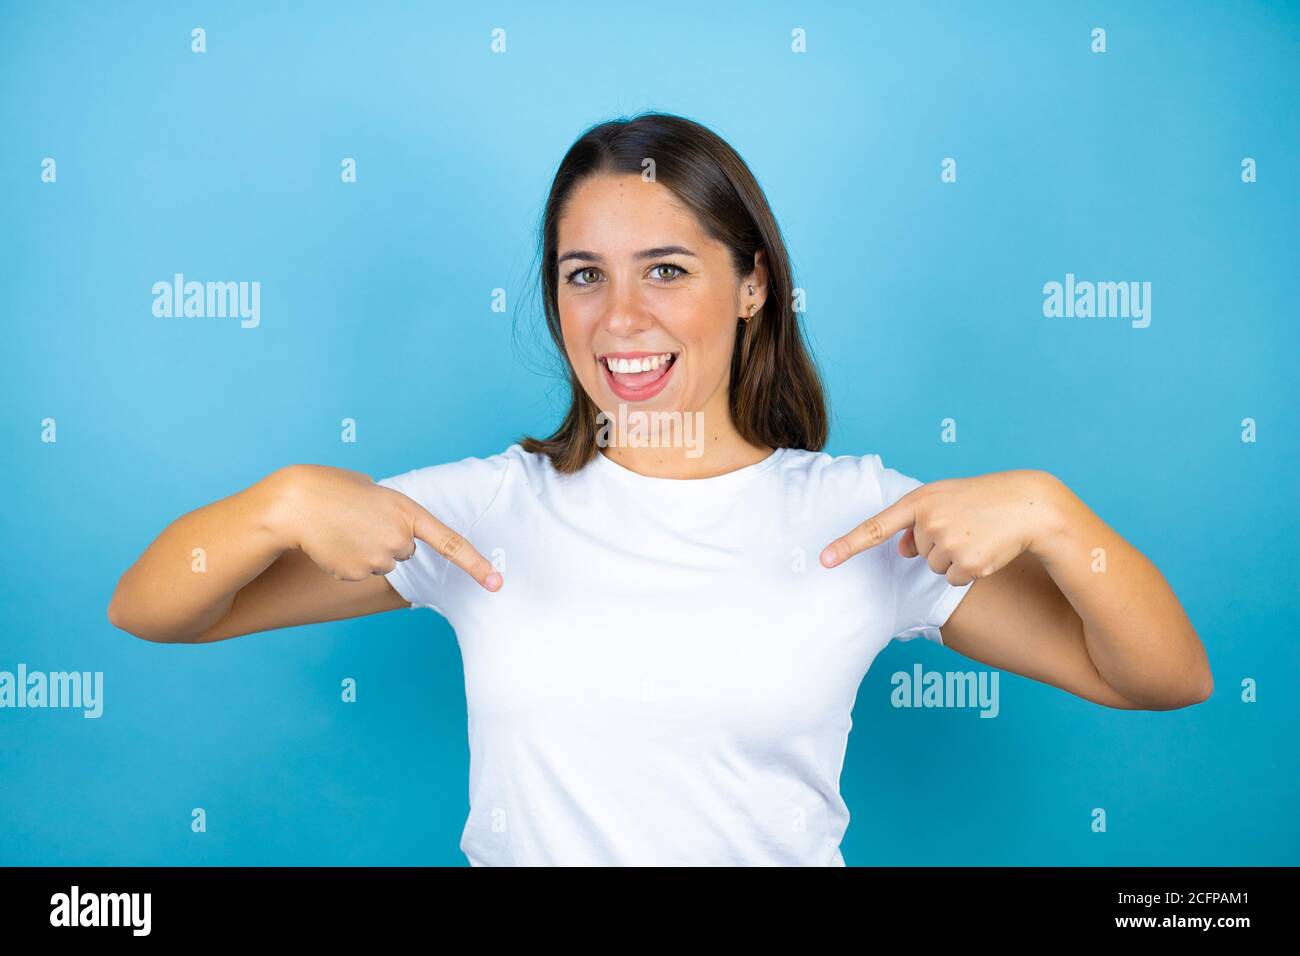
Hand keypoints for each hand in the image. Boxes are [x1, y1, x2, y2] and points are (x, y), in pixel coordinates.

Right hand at [266, 464, 501, 590]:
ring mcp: (378, 560)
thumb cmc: (330, 487)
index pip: (451, 543)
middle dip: (388, 540)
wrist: (294, 503)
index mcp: (408, 512)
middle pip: (406, 551)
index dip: (476, 565)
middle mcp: (399, 540)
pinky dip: (347, 561)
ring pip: (382, 563)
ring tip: (341, 529)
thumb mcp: (372, 488)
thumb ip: (392, 510)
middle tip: (360, 520)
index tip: (497, 584)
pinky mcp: (356, 574)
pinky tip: (330, 543)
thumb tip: (396, 529)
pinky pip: (359, 572)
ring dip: (366, 550)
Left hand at [819, 470, 1057, 584]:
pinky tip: (985, 549)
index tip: (824, 560)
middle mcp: (928, 522)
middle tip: (964, 525)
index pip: (875, 527)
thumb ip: (917, 521)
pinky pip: (953, 579)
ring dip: (953, 557)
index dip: (848, 545)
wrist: (1027, 505)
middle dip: (937, 544)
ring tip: (977, 535)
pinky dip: (968, 570)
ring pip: (934, 567)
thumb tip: (900, 549)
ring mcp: (948, 543)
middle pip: (916, 552)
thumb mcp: (944, 500)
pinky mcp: (966, 564)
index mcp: (919, 500)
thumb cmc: (982, 500)